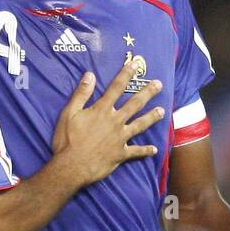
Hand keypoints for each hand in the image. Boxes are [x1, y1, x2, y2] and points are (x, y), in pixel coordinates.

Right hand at [52, 60, 164, 187]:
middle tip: (159, 84)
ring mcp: (120, 138)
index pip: (116, 88)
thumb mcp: (68, 113)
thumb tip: (89, 74)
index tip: (136, 64)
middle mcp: (115, 121)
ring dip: (152, 117)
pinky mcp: (121, 154)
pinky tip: (155, 149)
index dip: (126, 74)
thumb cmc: (67, 140)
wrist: (71, 166)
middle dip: (148, 92)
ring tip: (162, 111)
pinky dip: (146, 150)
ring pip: (140, 125)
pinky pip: (136, 151)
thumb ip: (81, 94)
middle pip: (135, 104)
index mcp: (102, 110)